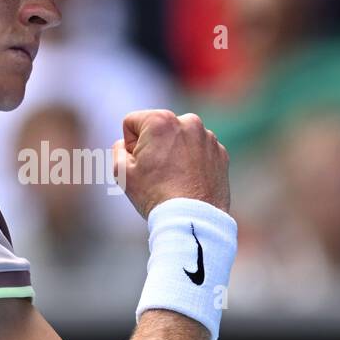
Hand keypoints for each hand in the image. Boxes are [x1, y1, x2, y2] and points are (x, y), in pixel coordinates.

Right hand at [112, 109, 230, 219]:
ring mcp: (208, 137)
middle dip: (154, 146)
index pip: (132, 122)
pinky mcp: (220, 153)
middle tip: (156, 173)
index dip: (129, 146)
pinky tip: (189, 182)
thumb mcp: (122, 172)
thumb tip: (126, 144)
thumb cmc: (154, 195)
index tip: (140, 165)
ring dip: (174, 153)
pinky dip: (193, 163)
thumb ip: (118, 149)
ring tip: (174, 180)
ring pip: (180, 140)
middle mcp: (188, 121)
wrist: (193, 219)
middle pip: (158, 129)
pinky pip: (199, 152)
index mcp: (161, 120)